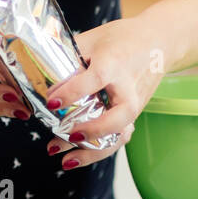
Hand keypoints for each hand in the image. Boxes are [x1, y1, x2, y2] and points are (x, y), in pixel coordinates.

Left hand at [42, 17, 163, 168]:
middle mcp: (128, 87)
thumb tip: (39, 72)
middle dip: (92, 130)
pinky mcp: (134, 115)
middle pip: (119, 116)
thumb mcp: (93, 38)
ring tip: (65, 160)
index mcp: (115, 63)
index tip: (50, 102)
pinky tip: (76, 156)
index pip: (95, 79)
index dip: (72, 92)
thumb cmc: (122, 38)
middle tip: (67, 135)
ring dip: (93, 151)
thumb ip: (69, 55)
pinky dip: (99, 150)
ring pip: (120, 134)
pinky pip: (119, 137)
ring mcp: (134, 104)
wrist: (158, 42)